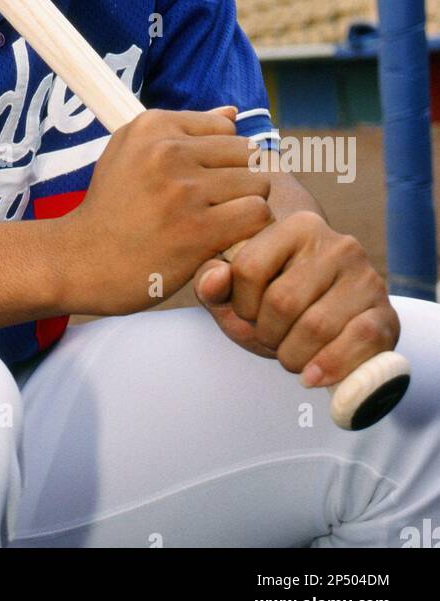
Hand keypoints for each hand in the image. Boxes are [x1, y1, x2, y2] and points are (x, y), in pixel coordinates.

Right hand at [59, 105, 271, 316]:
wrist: (80, 260)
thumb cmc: (110, 207)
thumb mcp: (128, 150)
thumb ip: (182, 129)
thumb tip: (233, 113)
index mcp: (153, 126)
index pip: (227, 128)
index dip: (223, 157)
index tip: (207, 181)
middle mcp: (168, 151)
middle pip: (248, 154)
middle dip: (242, 180)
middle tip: (223, 206)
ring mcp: (183, 190)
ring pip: (258, 183)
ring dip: (248, 206)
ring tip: (226, 223)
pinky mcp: (197, 229)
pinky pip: (256, 214)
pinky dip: (250, 230)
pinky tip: (229, 240)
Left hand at [193, 210, 399, 385]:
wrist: (325, 319)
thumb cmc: (272, 299)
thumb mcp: (235, 290)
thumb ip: (212, 281)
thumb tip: (212, 280)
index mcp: (296, 226)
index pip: (248, 268)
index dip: (240, 304)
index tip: (248, 312)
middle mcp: (336, 243)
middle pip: (282, 302)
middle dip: (267, 334)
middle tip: (271, 339)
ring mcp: (365, 277)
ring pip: (317, 326)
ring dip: (293, 355)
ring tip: (290, 353)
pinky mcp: (386, 313)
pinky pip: (358, 341)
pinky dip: (330, 366)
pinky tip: (313, 374)